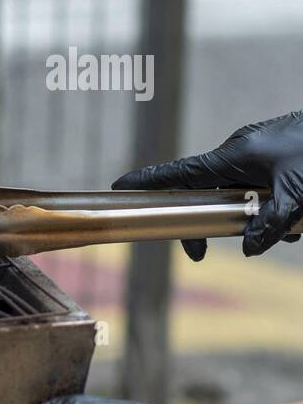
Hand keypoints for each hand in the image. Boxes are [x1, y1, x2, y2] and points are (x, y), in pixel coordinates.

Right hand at [112, 111, 302, 258]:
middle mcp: (240, 151)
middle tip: (202, 252)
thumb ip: (270, 224)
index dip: (148, 182)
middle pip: (204, 190)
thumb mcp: (299, 197)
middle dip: (207, 222)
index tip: (119, 188)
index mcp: (234, 155)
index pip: (178, 172)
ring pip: (238, 192)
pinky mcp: (276, 154)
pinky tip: (300, 220)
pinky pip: (260, 185)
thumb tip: (247, 248)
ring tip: (292, 228)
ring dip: (253, 216)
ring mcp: (258, 151)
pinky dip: (273, 205)